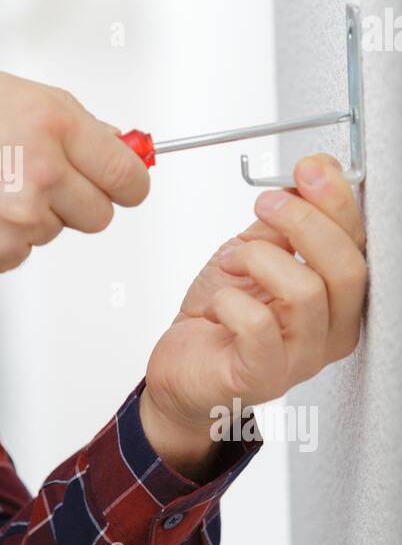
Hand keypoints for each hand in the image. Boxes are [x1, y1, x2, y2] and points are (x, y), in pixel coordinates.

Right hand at [0, 71, 148, 276]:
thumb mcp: (2, 92)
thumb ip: (65, 117)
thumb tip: (111, 143)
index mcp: (54, 124)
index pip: (127, 172)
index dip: (130, 182)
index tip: (127, 185)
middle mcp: (46, 173)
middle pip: (100, 213)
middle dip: (78, 203)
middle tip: (39, 186)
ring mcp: (25, 219)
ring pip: (56, 231)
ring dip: (33, 217)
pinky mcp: (2, 254)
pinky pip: (22, 252)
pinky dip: (2, 239)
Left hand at [141, 153, 367, 448]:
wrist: (184, 364)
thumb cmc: (222, 314)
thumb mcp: (254, 252)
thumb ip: (284, 220)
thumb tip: (314, 172)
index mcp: (337, 297)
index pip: (360, 245)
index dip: (339, 201)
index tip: (310, 168)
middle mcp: (331, 330)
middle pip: (347, 268)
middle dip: (305, 221)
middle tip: (265, 204)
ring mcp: (301, 358)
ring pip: (306, 292)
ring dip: (259, 260)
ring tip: (232, 263)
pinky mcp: (263, 376)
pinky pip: (257, 326)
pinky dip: (232, 300)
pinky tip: (221, 303)